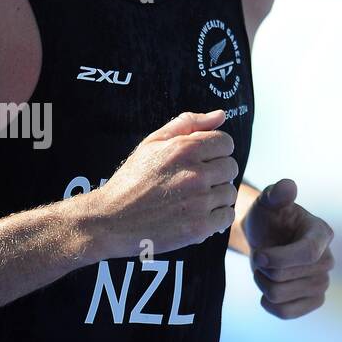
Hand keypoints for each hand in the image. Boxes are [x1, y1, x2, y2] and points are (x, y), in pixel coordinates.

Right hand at [85, 108, 238, 258]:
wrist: (110, 220)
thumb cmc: (131, 180)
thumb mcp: (152, 143)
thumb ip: (188, 123)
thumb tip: (221, 114)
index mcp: (184, 149)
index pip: (225, 142)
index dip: (214, 151)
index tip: (200, 161)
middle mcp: (195, 174)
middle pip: (230, 167)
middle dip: (216, 173)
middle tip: (193, 182)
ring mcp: (199, 202)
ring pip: (230, 193)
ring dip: (216, 196)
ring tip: (192, 200)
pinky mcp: (199, 227)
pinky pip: (227, 216)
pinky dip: (216, 217)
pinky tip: (196, 215)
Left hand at [243, 179, 333, 318]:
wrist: (266, 238)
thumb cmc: (268, 218)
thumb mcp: (267, 202)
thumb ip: (276, 194)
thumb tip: (287, 186)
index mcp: (321, 234)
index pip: (308, 254)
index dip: (278, 258)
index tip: (258, 254)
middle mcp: (327, 260)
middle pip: (285, 278)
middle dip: (262, 269)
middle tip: (261, 256)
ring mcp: (322, 283)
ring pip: (280, 296)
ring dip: (262, 284)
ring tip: (264, 269)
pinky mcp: (313, 301)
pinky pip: (286, 313)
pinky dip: (269, 304)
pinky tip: (267, 290)